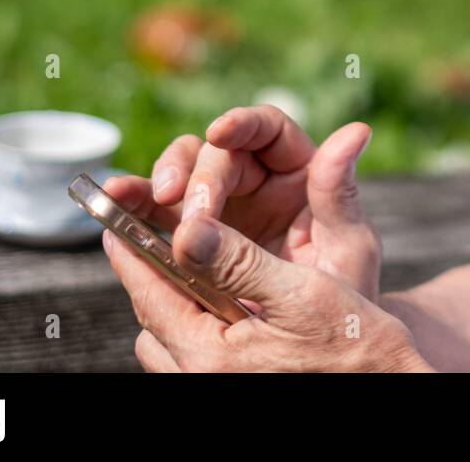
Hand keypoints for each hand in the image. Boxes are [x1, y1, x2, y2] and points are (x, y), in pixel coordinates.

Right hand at [103, 105, 381, 299]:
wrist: (323, 347)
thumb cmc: (349, 296)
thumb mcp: (349, 247)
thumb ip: (340, 193)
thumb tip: (355, 131)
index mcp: (300, 171)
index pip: (268, 129)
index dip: (242, 122)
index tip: (220, 131)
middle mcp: (256, 180)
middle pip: (216, 153)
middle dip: (197, 174)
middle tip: (189, 208)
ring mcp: (221, 207)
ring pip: (180, 175)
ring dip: (155, 182)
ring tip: (139, 198)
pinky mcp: (192, 237)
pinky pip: (157, 215)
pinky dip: (135, 208)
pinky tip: (115, 208)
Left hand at [104, 214, 433, 372]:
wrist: (391, 391)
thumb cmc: (356, 347)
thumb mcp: (301, 294)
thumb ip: (238, 262)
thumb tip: (187, 228)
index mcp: (210, 357)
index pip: (149, 294)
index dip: (129, 251)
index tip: (111, 221)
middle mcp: (201, 381)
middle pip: (153, 320)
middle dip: (154, 279)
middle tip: (165, 241)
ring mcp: (215, 390)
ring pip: (171, 343)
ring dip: (178, 306)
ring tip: (205, 274)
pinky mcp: (232, 392)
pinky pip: (195, 361)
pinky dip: (200, 329)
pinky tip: (234, 312)